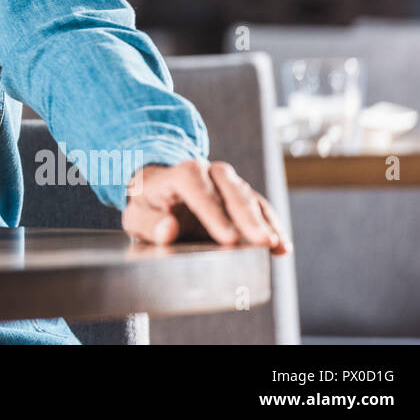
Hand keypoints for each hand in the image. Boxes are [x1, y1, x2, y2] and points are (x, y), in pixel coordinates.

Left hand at [122, 160, 291, 255]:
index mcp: (179, 173)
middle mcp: (208, 172)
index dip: (214, 212)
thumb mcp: (137, 216)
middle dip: (248, 217)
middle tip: (262, 241)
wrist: (159, 189)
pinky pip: (260, 207)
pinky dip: (272, 225)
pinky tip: (282, 246)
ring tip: (276, 245)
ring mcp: (228, 182)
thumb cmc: (148, 204)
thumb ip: (150, 224)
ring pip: (249, 197)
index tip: (227, 238)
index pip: (197, 187)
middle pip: (231, 189)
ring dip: (264, 222)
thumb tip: (169, 230)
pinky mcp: (241, 196)